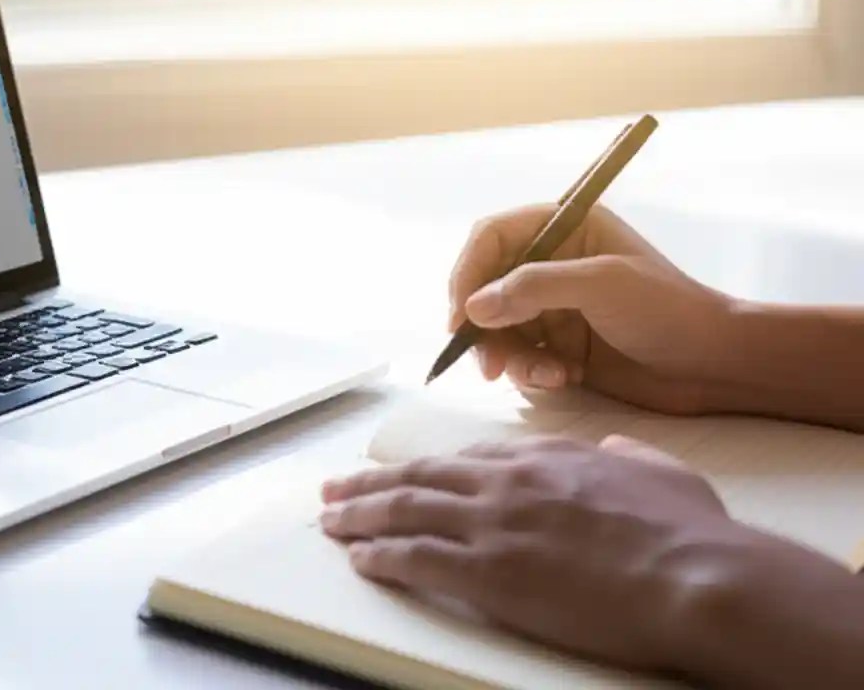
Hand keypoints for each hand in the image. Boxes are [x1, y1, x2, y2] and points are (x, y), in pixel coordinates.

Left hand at [319, 436, 744, 672]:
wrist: (695, 575)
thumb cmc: (688, 532)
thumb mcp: (659, 470)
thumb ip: (622, 456)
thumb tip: (612, 449)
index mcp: (543, 457)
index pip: (467, 457)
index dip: (428, 467)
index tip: (406, 472)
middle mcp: (506, 483)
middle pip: (419, 476)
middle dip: (370, 481)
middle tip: (335, 486)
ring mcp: (491, 525)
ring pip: (403, 510)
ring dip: (358, 513)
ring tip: (329, 517)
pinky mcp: (486, 573)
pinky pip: (413, 558)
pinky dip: (378, 555)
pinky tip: (359, 558)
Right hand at [449, 204, 735, 413]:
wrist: (714, 366)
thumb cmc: (668, 311)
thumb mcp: (600, 286)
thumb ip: (533, 289)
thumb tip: (472, 308)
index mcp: (565, 229)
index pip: (491, 238)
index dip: (468, 273)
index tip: (460, 316)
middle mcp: (553, 263)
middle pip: (485, 286)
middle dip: (483, 326)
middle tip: (489, 364)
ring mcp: (555, 306)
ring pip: (498, 328)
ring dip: (510, 355)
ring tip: (544, 375)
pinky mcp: (560, 345)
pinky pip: (520, 356)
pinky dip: (532, 372)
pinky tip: (565, 379)